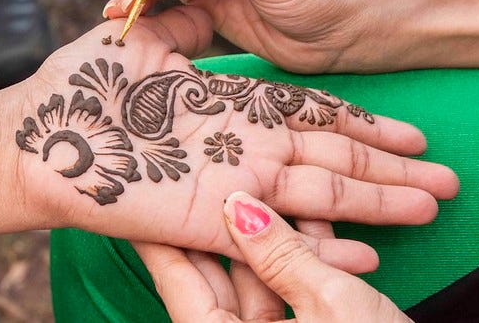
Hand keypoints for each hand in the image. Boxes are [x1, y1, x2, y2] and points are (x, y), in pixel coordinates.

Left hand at [13, 6, 457, 266]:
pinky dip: (323, 247)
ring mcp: (233, 183)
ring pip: (322, 192)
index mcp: (238, 109)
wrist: (35, 134)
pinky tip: (368, 254)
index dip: (366, 126)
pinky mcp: (209, 215)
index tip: (412, 132)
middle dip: (394, 172)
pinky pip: (279, 232)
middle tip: (451, 182)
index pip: (316, 117)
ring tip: (433, 205)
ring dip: (379, 202)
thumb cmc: (85, 88)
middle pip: (337, 158)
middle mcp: (246, 147)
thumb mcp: (146, 41)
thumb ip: (187, 25)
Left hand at [135, 191, 411, 321]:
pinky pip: (288, 291)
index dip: (164, 236)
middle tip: (203, 174)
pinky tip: (309, 214)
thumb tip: (240, 207)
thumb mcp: (331, 305)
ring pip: (256, 280)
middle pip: (215, 279)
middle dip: (217, 226)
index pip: (180, 284)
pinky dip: (298, 257)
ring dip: (267, 235)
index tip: (147, 198)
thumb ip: (281, 255)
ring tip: (257, 178)